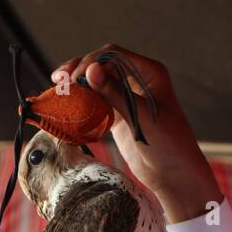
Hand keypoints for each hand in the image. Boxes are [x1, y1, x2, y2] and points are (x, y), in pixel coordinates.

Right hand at [52, 43, 222, 222]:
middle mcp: (138, 79)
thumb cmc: (168, 146)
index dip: (91, 62)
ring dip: (76, 84)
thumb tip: (90, 70)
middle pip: (101, 65)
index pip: (113, 55)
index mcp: (150, 72)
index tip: (74, 79)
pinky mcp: (118, 113)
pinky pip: (96, 100)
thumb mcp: (140, 119)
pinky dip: (81, 102)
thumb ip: (115, 94)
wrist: (174, 176)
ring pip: (96, 82)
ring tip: (57, 88)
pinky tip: (67, 105)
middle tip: (59, 81)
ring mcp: (127, 96)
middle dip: (78, 70)